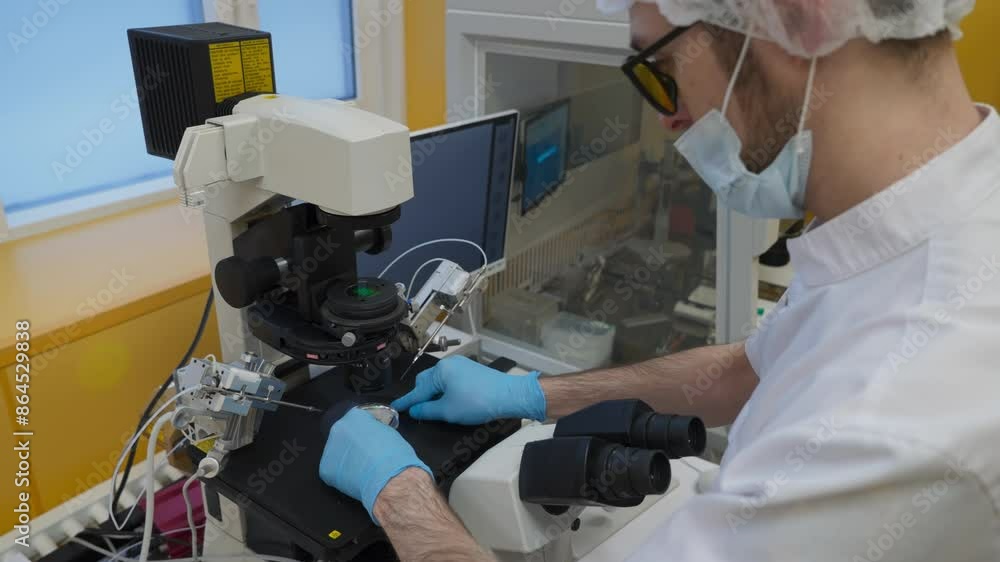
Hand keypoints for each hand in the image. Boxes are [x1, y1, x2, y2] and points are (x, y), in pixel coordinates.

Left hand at [318, 408, 431, 523]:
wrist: (388, 478)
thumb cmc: (394, 455)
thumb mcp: (390, 433)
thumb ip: (375, 430)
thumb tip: (373, 435)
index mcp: (355, 416)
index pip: (356, 418)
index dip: (365, 430)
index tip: (370, 437)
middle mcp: (338, 429)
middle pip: (343, 434)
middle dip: (353, 443)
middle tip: (365, 454)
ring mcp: (329, 449)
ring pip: (337, 452)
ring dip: (347, 458)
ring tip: (361, 468)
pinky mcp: (325, 469)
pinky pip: (333, 470)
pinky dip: (343, 475)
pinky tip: (355, 478)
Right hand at [390, 356, 546, 424]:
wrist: (508, 396)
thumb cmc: (477, 402)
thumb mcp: (448, 411)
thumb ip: (426, 410)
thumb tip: (414, 410)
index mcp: (440, 371)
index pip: (419, 390)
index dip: (407, 401)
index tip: (395, 408)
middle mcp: (449, 364)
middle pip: (427, 381)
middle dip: (421, 396)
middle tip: (418, 410)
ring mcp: (462, 365)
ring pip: (440, 380)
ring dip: (434, 394)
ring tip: (435, 408)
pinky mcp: (471, 371)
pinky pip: (451, 379)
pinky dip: (446, 390)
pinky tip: (449, 401)